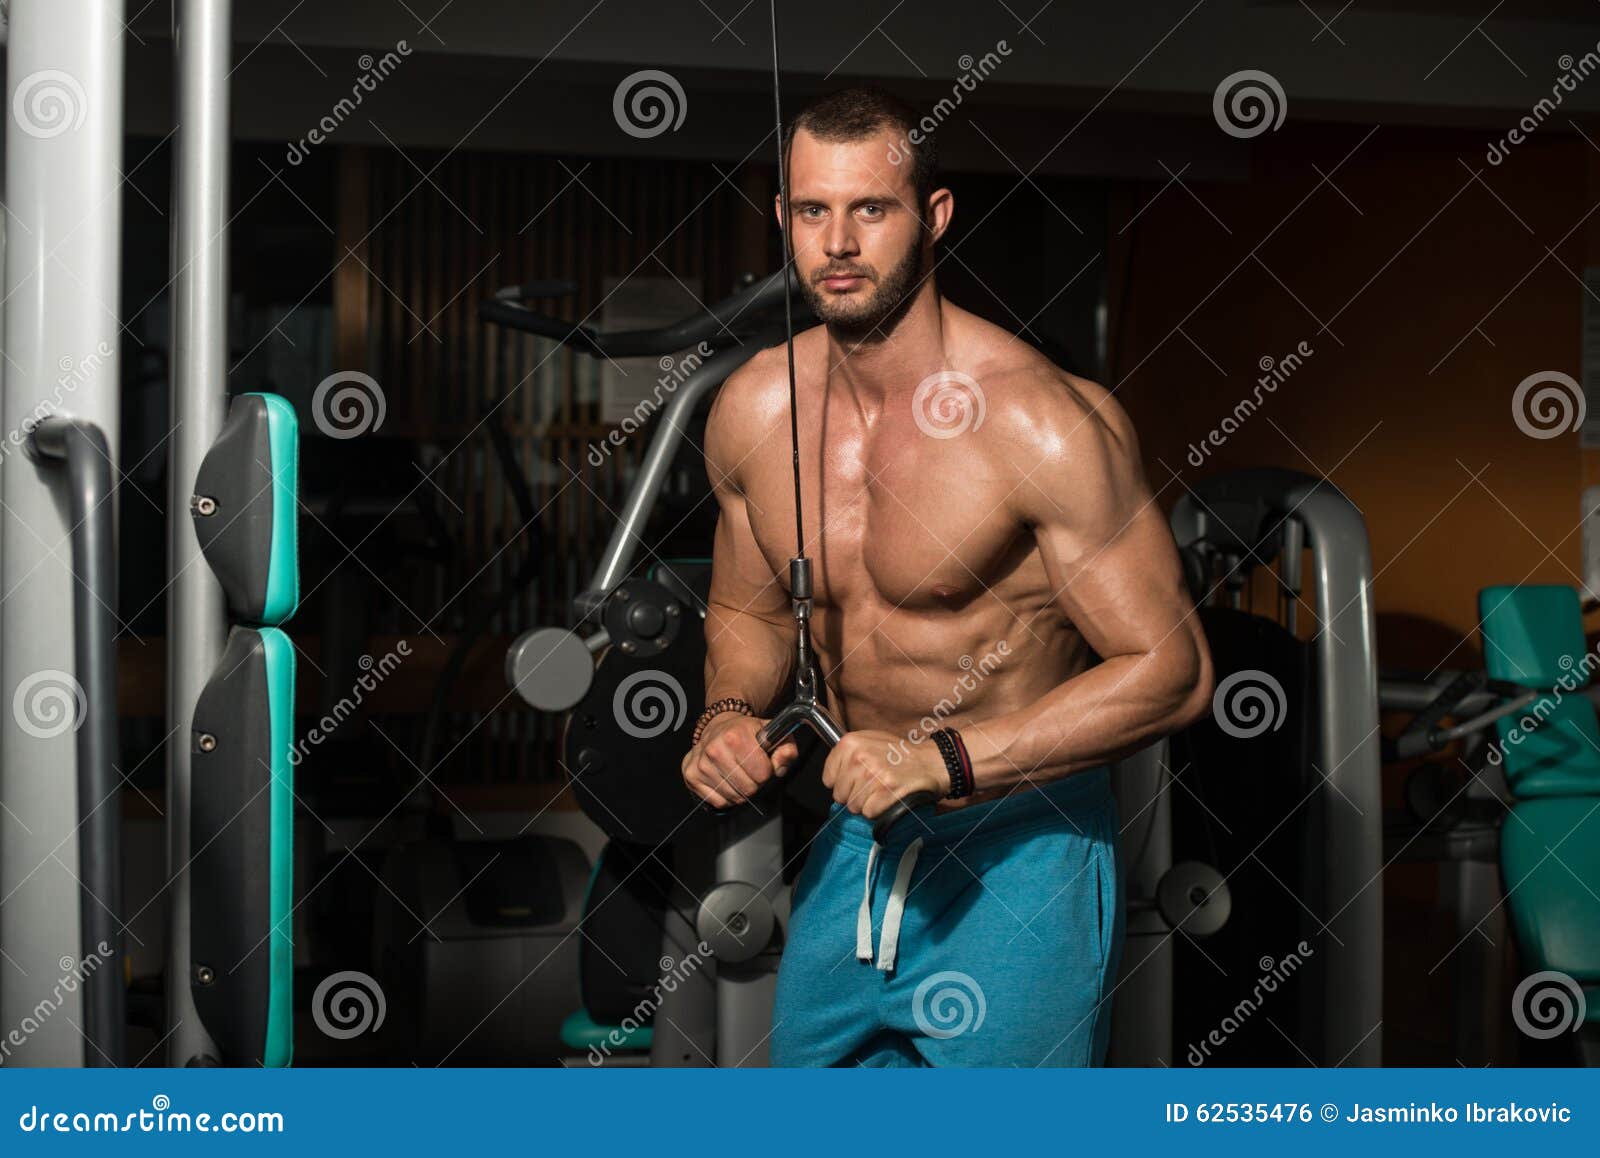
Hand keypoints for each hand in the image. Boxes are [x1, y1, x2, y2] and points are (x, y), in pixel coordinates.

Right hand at [681, 713, 799, 808]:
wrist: (718, 727)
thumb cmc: (747, 733)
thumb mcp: (772, 733)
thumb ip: (786, 749)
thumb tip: (780, 766)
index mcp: (735, 736)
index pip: (762, 774)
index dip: (766, 771)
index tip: (762, 762)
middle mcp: (714, 749)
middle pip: (748, 789)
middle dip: (754, 783)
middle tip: (750, 769)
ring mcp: (700, 763)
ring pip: (733, 797)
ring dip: (741, 791)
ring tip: (739, 774)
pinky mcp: (691, 775)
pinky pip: (718, 801)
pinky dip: (726, 796)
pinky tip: (726, 780)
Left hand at [822, 730, 951, 819]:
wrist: (930, 762)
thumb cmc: (899, 753)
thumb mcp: (870, 740)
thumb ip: (847, 754)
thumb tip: (831, 777)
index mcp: (850, 743)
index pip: (828, 778)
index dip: (841, 783)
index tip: (854, 780)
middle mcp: (858, 757)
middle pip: (840, 794)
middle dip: (853, 796)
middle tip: (871, 786)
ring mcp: (872, 774)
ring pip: (853, 806)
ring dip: (866, 804)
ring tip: (880, 791)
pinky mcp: (885, 791)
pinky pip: (868, 812)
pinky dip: (878, 811)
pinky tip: (887, 798)